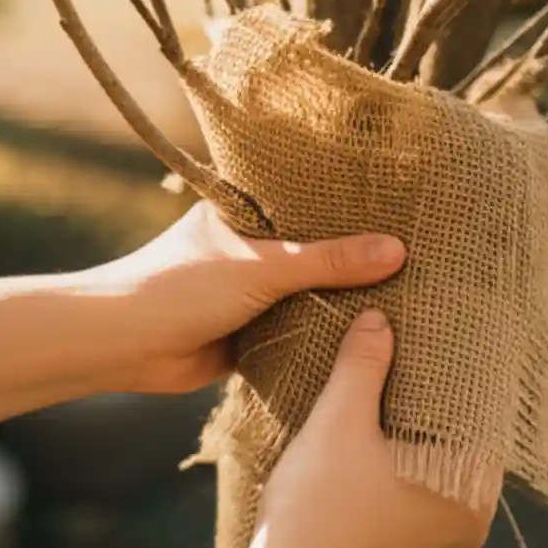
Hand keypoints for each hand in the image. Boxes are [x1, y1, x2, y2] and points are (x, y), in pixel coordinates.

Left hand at [90, 202, 405, 394]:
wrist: (125, 345)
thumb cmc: (180, 286)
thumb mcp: (261, 266)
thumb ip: (327, 260)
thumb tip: (396, 250)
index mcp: (244, 213)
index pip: (310, 202)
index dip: (352, 207)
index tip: (405, 207)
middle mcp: (248, 251)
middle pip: (314, 254)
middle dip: (355, 261)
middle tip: (422, 256)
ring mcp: (249, 295)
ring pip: (308, 296)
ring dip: (342, 303)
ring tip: (412, 295)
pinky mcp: (249, 336)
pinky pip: (296, 334)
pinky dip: (323, 339)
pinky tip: (369, 338)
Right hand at [217, 309, 497, 547]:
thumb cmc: (314, 514)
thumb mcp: (337, 424)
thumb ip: (362, 366)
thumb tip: (378, 318)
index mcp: (470, 498)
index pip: (484, 418)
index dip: (460, 375)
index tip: (443, 335)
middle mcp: (469, 525)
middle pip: (460, 441)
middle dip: (432, 399)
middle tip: (412, 348)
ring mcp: (440, 542)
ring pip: (436, 465)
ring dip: (413, 429)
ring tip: (388, 382)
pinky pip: (418, 490)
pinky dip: (401, 459)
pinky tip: (374, 433)